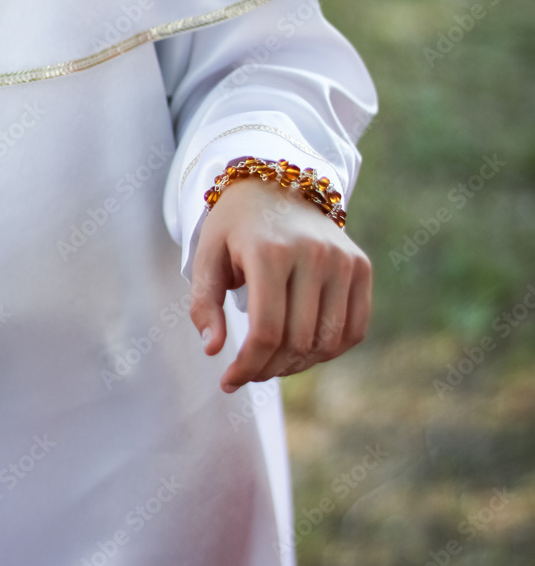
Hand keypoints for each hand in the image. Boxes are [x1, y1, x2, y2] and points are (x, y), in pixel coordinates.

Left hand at [189, 177, 371, 392]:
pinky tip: (302, 351)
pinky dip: (329, 351)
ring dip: (298, 366)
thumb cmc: (235, 227)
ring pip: (328, 342)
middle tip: (248, 374)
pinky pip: (354, 330)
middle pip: (298, 341)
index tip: (229, 381)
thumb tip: (214, 350)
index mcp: (270, 251)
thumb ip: (204, 304)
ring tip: (272, 364)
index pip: (267, 331)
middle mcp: (314, 254)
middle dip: (268, 370)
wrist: (278, 183)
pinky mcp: (361, 267)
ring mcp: (343, 260)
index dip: (248, 366)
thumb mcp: (206, 257)